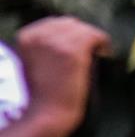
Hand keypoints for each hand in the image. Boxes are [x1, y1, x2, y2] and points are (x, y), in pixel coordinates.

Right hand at [14, 17, 112, 135]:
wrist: (48, 113)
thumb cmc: (45, 96)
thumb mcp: (36, 64)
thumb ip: (46, 48)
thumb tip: (68, 37)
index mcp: (26, 36)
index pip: (54, 23)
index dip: (72, 32)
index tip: (83, 45)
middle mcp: (39, 35)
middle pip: (70, 23)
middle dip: (84, 34)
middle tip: (97, 48)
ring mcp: (55, 42)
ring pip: (84, 29)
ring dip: (95, 39)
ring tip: (103, 51)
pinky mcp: (72, 52)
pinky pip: (95, 36)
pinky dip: (104, 42)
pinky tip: (107, 53)